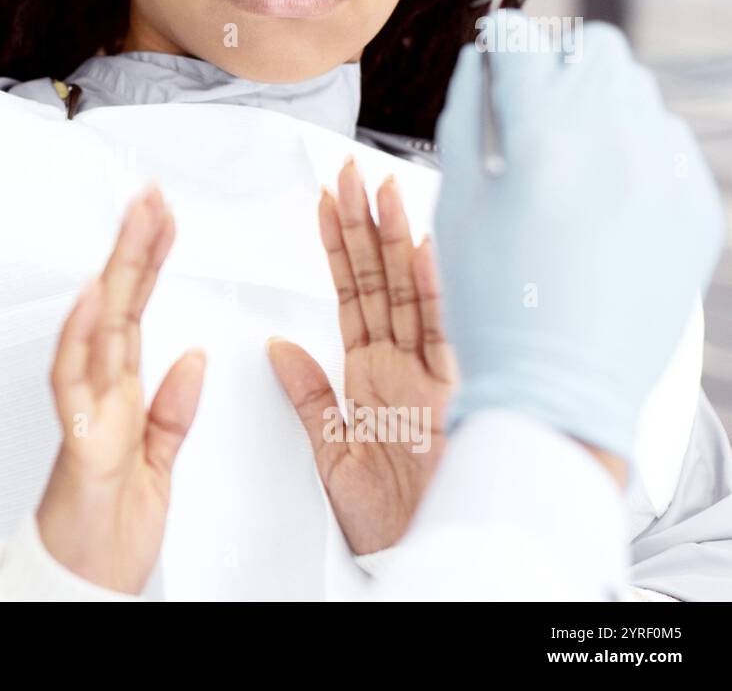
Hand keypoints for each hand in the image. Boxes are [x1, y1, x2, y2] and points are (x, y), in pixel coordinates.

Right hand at [36, 185, 205, 593]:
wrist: (82, 585)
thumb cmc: (111, 530)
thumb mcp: (159, 463)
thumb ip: (173, 410)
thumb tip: (193, 360)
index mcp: (123, 396)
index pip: (139, 314)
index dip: (151, 263)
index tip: (164, 218)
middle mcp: (101, 396)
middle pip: (119, 307)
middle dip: (136, 247)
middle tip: (151, 196)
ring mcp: (86, 415)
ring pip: (98, 330)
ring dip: (115, 274)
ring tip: (133, 224)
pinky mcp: (81, 445)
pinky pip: (74, 386)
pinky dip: (79, 339)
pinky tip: (91, 297)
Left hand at [267, 159, 455, 554]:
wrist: (424, 560)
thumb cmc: (387, 518)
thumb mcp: (332, 451)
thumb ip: (309, 395)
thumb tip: (277, 346)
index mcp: (372, 376)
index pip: (351, 296)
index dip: (336, 248)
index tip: (324, 204)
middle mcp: (405, 366)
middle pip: (380, 281)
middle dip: (363, 226)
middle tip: (348, 174)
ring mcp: (433, 375)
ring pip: (410, 294)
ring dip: (394, 241)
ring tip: (380, 191)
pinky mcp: (458, 393)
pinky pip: (443, 334)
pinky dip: (433, 290)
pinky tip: (423, 248)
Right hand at [435, 11, 723, 463]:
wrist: (560, 392)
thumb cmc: (491, 304)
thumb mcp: (455, 208)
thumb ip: (464, 121)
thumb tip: (479, 63)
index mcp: (541, 143)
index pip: (522, 46)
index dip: (500, 39)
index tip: (495, 43)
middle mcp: (616, 146)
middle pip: (597, 48)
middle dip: (560, 58)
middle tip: (534, 95)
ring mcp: (668, 178)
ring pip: (639, 92)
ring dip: (599, 102)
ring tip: (568, 152)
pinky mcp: (698, 212)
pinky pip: (672, 146)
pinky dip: (636, 151)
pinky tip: (605, 193)